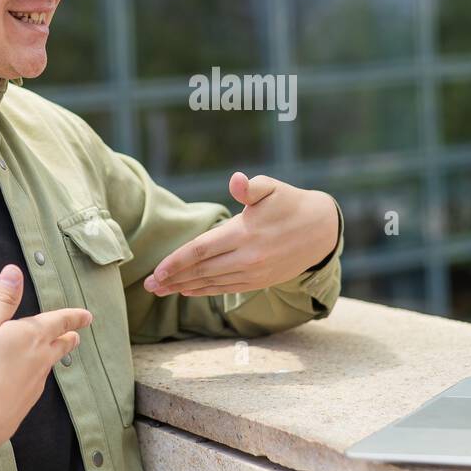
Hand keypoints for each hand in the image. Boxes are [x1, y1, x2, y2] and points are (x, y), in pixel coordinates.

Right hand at [0, 264, 91, 463]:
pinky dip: (32, 376)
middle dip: (69, 338)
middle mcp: (41, 359)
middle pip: (62, 346)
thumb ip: (2, 299)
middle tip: (76, 335)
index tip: (87, 316)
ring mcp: (35, 384)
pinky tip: (22, 379)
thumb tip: (15, 270)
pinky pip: (34, 384)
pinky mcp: (25, 404)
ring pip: (48, 365)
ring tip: (51, 353)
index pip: (60, 321)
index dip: (75, 317)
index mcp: (33, 335)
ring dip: (52, 357)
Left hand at [143, 172, 338, 297]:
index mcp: (244, 233)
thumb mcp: (272, 187)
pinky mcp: (260, 281)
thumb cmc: (290, 202)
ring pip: (212, 283)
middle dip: (172, 279)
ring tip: (162, 291)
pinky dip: (205, 290)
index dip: (176, 261)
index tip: (156, 270)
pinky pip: (226, 288)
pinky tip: (189, 290)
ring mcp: (254, 273)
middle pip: (201, 271)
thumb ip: (250, 186)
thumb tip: (236, 180)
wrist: (321, 230)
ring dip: (184, 287)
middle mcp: (247, 257)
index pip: (201, 250)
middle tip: (148, 286)